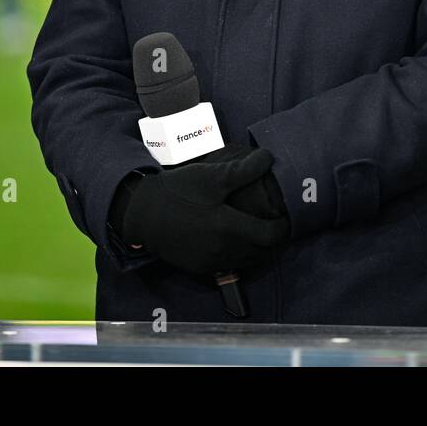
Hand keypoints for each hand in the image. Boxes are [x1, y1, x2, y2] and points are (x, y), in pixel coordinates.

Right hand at [120, 148, 289, 274]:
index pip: (272, 236)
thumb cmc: (179, 192)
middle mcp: (224, 250)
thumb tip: (269, 158)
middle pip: (263, 251)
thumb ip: (244, 170)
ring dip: (256, 248)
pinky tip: (232, 238)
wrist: (143, 214)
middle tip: (272, 221)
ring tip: (255, 229)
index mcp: (231, 228)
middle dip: (272, 238)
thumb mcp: (212, 177)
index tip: (283, 215)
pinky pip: (229, 264)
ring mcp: (212, 262)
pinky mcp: (200, 267)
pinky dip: (237, 254)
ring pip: (247, 260)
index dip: (283, 226)